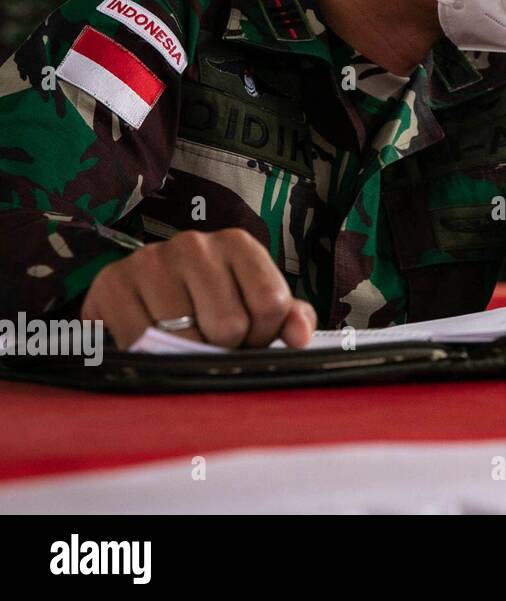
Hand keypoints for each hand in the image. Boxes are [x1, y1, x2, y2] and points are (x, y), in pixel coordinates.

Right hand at [82, 228, 315, 348]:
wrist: (136, 301)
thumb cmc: (207, 306)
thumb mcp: (254, 307)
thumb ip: (289, 319)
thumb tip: (300, 338)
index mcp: (238, 244)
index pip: (272, 304)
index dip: (264, 336)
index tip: (249, 339)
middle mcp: (194, 244)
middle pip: (230, 325)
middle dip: (224, 350)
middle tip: (210, 344)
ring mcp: (150, 261)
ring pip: (186, 337)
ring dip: (187, 356)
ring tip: (182, 344)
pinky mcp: (111, 285)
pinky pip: (142, 342)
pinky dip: (150, 357)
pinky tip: (151, 346)